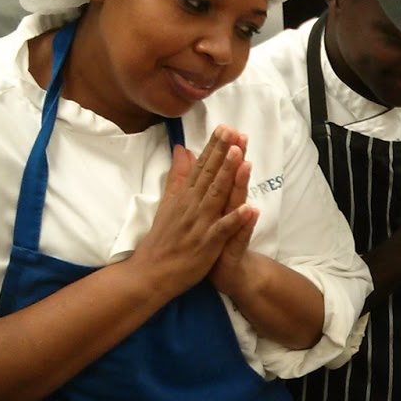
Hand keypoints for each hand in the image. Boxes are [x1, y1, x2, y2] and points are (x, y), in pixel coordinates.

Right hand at [134, 124, 253, 297]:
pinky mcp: (206, 244)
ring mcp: (199, 224)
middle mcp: (192, 206)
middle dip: (222, 153)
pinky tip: (250, 208)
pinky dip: (235, 220)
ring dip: (228, 176)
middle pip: (210, 175)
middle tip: (234, 131)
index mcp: (184, 196)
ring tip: (240, 155)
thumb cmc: (163, 239)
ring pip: (216, 196)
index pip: (201, 166)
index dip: (214, 147)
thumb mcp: (168, 203)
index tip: (225, 127)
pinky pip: (223, 230)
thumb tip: (183, 150)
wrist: (150, 273)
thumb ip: (177, 176)